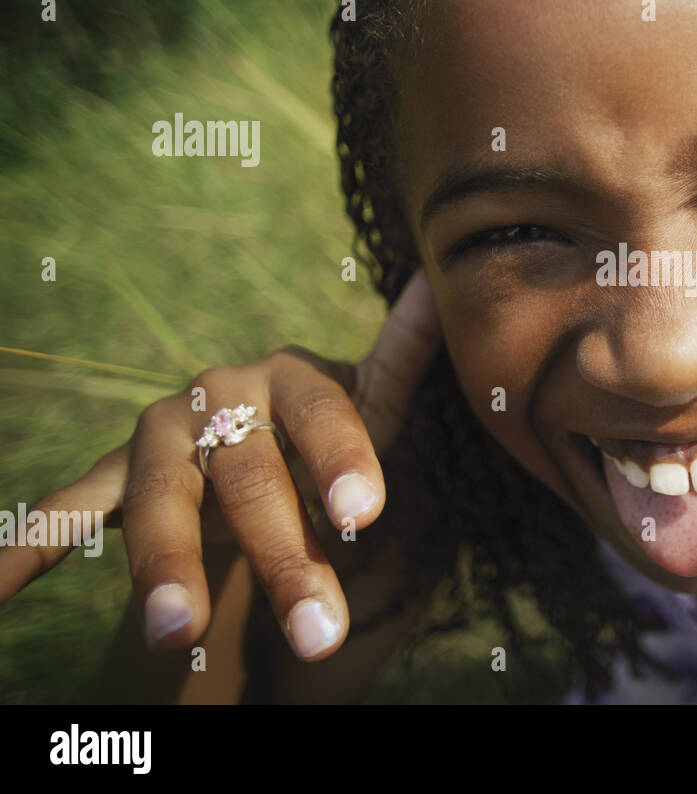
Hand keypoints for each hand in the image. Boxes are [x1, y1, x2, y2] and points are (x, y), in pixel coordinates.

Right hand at [0, 271, 440, 660]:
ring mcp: (163, 433)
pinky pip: (66, 511)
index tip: (366, 514)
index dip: (343, 457)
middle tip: (317, 633)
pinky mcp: (114, 474)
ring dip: (166, 566)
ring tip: (176, 633)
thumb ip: (400, 371)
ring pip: (162, 497)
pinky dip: (28, 548)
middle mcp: (225, 393)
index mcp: (300, 377)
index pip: (325, 412)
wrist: (273, 452)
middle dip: (283, 557)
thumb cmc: (341, 449)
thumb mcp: (379, 418)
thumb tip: (428, 292)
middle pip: (249, 473)